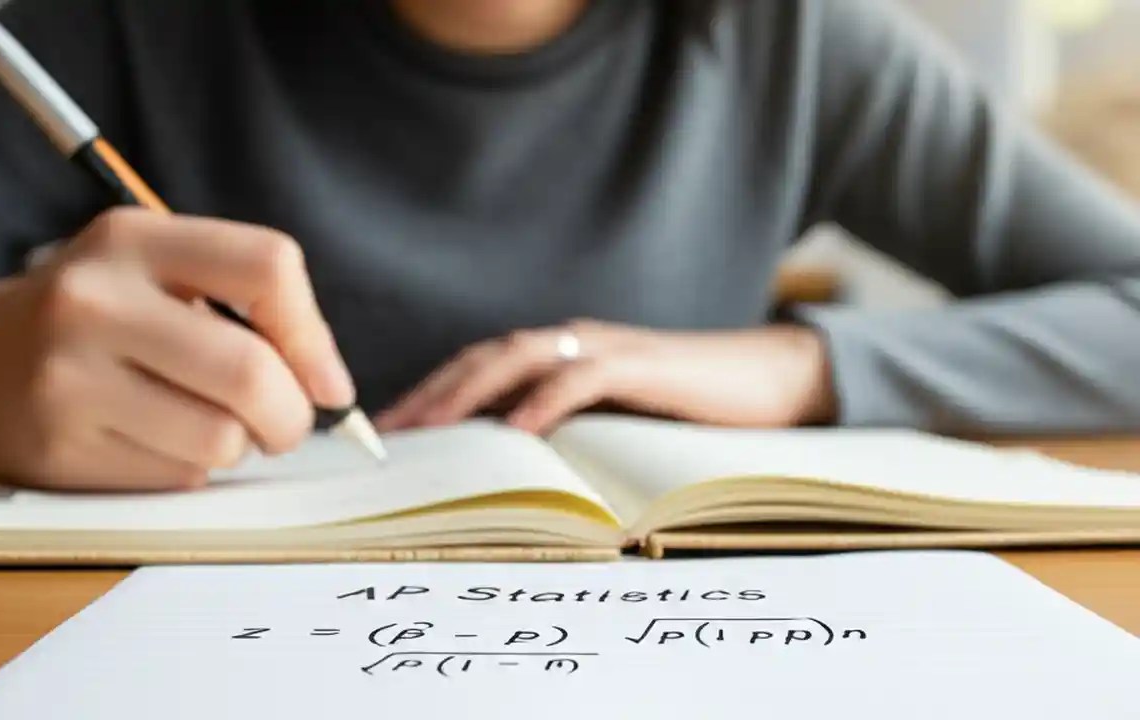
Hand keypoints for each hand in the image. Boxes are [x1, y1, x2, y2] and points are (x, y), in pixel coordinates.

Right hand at [0, 208, 350, 490]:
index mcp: (133, 239)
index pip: (268, 265)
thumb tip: (331, 387)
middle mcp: (94, 301)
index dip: (315, 334)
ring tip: (204, 425)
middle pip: (251, 371)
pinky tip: (148, 442)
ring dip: (237, 447)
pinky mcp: (57, 450)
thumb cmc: (87, 317)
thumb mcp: (150, 271)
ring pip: (220, 440)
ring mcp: (68, 379)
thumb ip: (241, 305)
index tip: (328, 382)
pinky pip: (176, 479)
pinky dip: (187, 471)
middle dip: (292, 416)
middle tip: (284, 426)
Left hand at [376, 320, 835, 434]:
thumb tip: (508, 467)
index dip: (433, 394)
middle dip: (433, 394)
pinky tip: (516, 430)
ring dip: (470, 393)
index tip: (390, 432)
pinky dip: (545, 402)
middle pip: (484, 357)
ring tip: (433, 429)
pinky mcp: (643, 365)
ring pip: (520, 358)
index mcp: (561, 354)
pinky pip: (582, 378)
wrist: (771, 381)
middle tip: (389, 434)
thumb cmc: (691, 410)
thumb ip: (566, 432)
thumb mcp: (614, 424)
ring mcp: (606, 348)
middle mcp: (574, 342)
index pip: (480, 367)